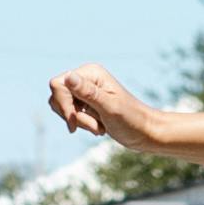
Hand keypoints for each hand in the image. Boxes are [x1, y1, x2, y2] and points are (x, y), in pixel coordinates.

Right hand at [44, 64, 158, 147]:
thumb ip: (88, 92)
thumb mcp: (109, 107)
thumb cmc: (132, 119)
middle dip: (72, 116)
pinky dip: (80, 124)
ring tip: (99, 128)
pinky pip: (69, 113)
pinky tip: (98, 128)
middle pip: (57, 96)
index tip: (74, 124)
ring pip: (61, 106)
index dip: (63, 105)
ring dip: (78, 122)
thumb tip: (68, 76)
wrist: (146, 132)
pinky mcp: (86, 103)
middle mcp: (86, 78)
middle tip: (94, 126)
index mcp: (91, 72)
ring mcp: (85, 91)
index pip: (58, 84)